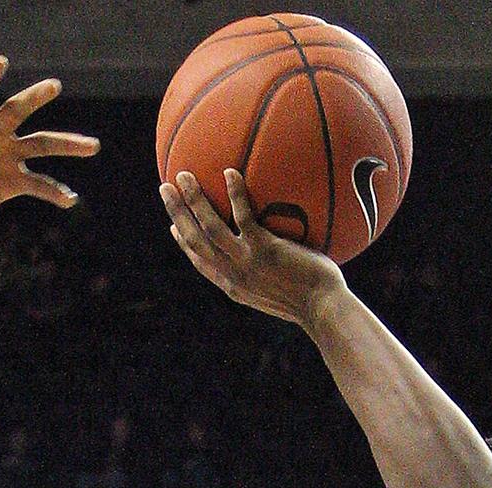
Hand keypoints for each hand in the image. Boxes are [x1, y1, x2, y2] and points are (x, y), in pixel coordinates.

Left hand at [0, 57, 98, 231]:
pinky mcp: (11, 183)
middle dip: (35, 97)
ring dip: (67, 144)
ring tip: (93, 145)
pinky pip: (39, 185)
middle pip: (18, 110)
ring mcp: (4, 158)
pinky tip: (71, 200)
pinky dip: (56, 193)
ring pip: (41, 145)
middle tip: (54, 84)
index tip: (0, 61)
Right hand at [160, 168, 345, 326]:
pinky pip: (244, 216)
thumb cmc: (315, 304)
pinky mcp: (265, 250)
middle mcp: (233, 275)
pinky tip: (230, 172)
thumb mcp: (284, 296)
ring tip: (183, 175)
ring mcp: (247, 262)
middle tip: (165, 188)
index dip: (184, 243)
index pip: (201, 262)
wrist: (325, 311)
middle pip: (194, 240)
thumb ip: (272, 278)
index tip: (174, 227)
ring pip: (209, 227)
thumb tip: (282, 261)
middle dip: (176, 213)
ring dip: (192, 200)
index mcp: (234, 287)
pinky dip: (234, 194)